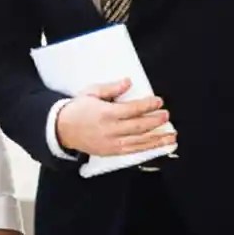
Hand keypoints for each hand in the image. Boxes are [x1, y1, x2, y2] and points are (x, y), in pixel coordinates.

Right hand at [55, 78, 175, 156]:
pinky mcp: (111, 152)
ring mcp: (111, 143)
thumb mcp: (91, 92)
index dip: (148, 105)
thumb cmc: (77, 109)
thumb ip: (111, 88)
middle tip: (167, 116)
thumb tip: (128, 82)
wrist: (62, 129)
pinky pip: (133, 151)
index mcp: (106, 113)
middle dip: (155, 121)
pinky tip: (157, 146)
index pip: (132, 109)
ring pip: (139, 142)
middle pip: (139, 126)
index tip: (159, 101)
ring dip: (157, 139)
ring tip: (171, 136)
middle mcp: (110, 130)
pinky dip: (147, 149)